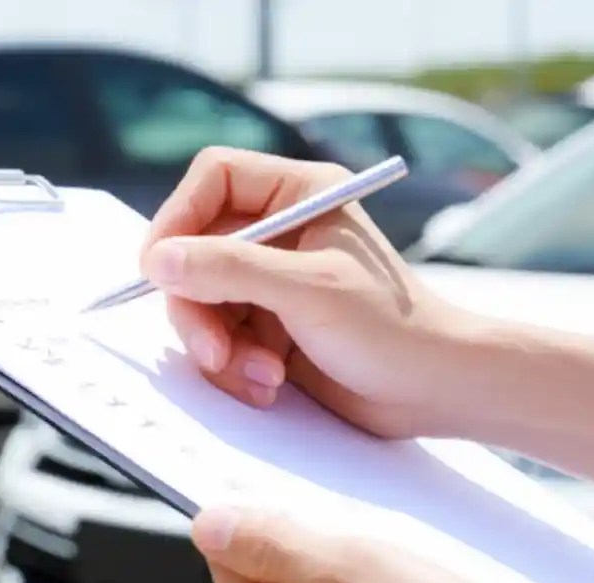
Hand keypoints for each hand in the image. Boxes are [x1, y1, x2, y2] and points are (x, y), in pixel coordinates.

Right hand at [140, 147, 477, 438]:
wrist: (435, 391)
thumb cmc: (391, 328)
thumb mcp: (307, 290)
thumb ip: (229, 269)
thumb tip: (158, 259)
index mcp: (301, 193)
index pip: (214, 179)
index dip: (178, 217)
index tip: (159, 268)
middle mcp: (282, 231)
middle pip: (196, 250)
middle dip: (197, 308)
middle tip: (213, 352)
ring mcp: (273, 282)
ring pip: (202, 302)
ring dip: (218, 348)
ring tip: (261, 377)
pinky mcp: (271, 327)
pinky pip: (220, 339)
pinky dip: (235, 368)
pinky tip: (270, 386)